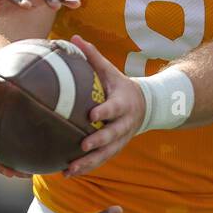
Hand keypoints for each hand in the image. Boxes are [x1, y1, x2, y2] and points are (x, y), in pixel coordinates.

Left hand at [64, 35, 145, 176]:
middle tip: (82, 146)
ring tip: (69, 170)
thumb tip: (73, 38)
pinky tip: (67, 173)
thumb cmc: (119, 85)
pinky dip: (86, 168)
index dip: (105, 111)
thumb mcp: (110, 70)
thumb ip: (93, 57)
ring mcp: (121, 139)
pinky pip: (101, 160)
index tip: (91, 114)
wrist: (145, 106)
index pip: (114, 108)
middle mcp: (124, 124)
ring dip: (88, 163)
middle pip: (112, 135)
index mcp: (123, 104)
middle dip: (98, 142)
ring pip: (106, 154)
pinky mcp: (115, 149)